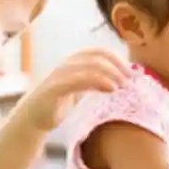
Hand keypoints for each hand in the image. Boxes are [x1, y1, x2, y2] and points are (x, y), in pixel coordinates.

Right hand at [14, 48, 128, 131]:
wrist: (34, 117)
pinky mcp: (56, 86)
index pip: (101, 51)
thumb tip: (122, 80)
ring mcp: (61, 74)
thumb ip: (97, 82)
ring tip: (124, 85)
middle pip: (99, 56)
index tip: (133, 73)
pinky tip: (111, 89)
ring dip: (112, 73)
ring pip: (92, 65)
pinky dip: (99, 81)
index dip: (119, 59)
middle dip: (119, 66)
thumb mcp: (82, 89)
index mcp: (75, 61)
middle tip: (132, 79)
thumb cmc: (60, 103)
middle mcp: (68, 63)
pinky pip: (81, 79)